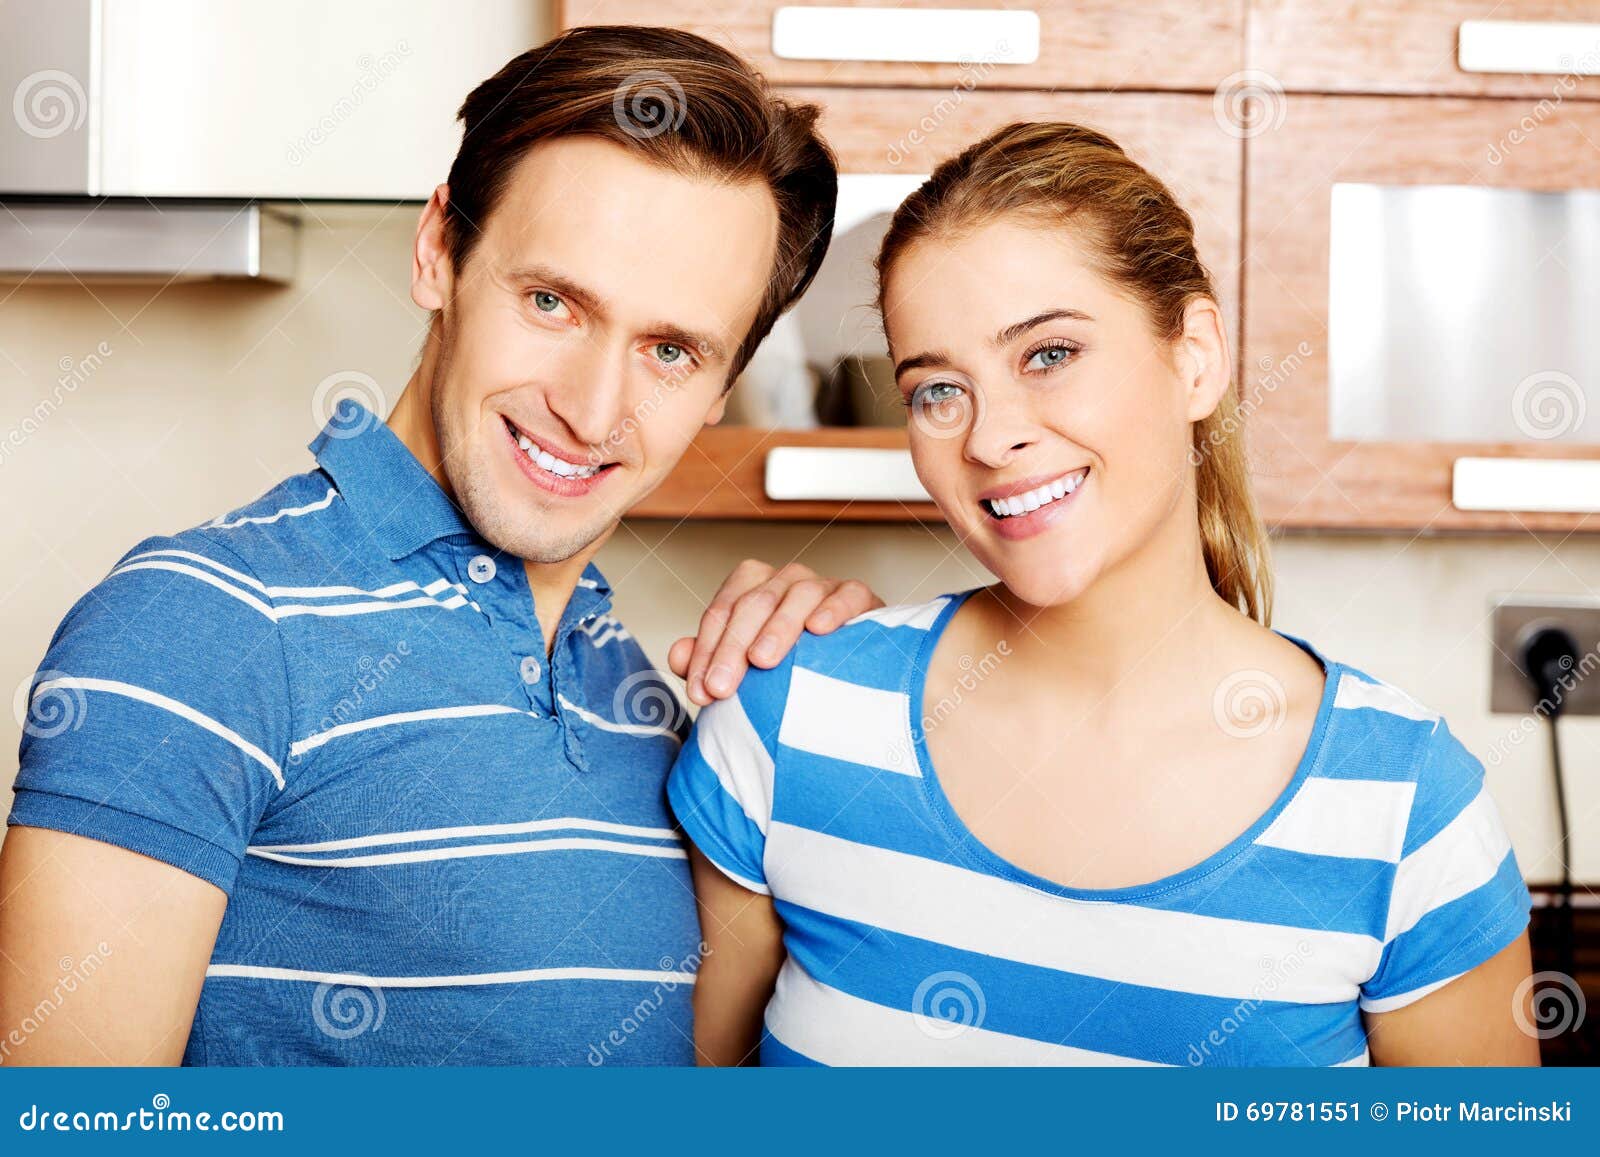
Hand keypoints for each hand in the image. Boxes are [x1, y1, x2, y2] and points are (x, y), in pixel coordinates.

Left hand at [668, 560, 883, 704]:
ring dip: (777, 628)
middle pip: (754, 603)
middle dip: (733, 647)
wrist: (848, 672)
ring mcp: (824, 585)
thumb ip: (708, 660)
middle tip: (721, 688)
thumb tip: (678, 655)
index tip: (701, 692)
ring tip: (763, 661)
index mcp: (752, 588)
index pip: (722, 611)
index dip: (707, 651)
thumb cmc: (790, 667)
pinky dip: (834, 609)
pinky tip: (820, 629)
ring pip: (798, 594)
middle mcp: (785, 580)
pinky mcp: (860, 597)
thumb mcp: (745, 668)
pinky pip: (849, 594)